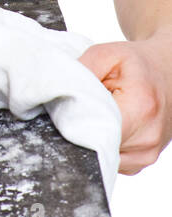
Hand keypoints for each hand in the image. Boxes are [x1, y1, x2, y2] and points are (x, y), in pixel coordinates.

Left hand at [78, 29, 171, 174]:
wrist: (167, 72)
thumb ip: (82, 70)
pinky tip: (107, 124)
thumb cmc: (137, 64)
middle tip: (79, 108)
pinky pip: (111, 160)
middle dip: (80, 130)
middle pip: (96, 146)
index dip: (73, 121)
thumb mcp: (108, 54)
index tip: (65, 109)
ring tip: (98, 114)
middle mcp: (147, 138)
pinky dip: (103, 144)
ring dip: (93, 138)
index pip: (95, 131)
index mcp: (140, 109)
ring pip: (102, 156)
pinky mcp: (142, 162)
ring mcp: (147, 154)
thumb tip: (55, 90)